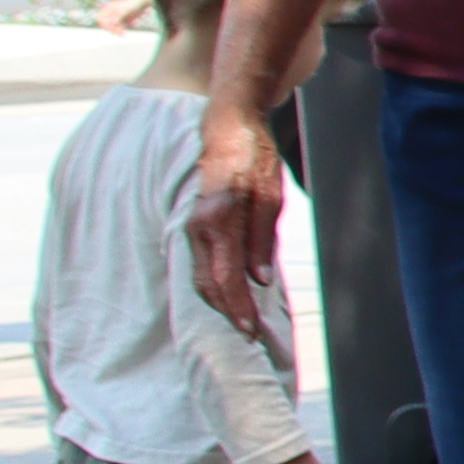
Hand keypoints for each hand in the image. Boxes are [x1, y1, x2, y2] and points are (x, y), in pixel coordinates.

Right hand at [183, 104, 287, 316]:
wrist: (227, 126)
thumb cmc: (253, 157)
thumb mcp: (270, 196)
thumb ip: (262, 239)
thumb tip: (258, 279)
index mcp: (220, 220)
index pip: (226, 278)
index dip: (237, 308)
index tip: (250, 332)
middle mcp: (199, 228)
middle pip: (209, 285)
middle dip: (228, 313)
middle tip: (250, 337)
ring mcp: (192, 227)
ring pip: (202, 277)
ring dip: (220, 303)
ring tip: (243, 322)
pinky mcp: (194, 226)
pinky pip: (201, 264)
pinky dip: (214, 285)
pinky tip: (229, 297)